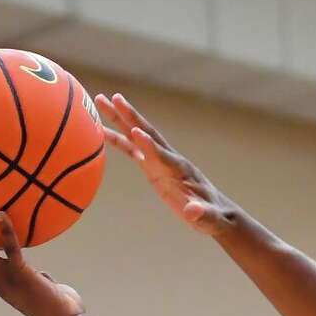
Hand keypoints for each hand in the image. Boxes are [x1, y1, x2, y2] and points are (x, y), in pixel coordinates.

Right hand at [96, 92, 234, 235]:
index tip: (135, 132)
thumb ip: (201, 214)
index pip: (163, 155)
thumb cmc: (213, 216)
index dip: (150, 146)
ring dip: (119, 120)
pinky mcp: (153, 168)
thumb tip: (192, 212)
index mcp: (182, 170)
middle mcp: (169, 160)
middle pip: (148, 134)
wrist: (214, 213)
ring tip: (100, 100)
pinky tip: (101, 131)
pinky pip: (132, 150)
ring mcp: (160, 162)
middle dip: (132, 117)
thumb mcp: (210, 218)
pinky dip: (118, 140)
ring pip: (137, 136)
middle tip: (114, 98)